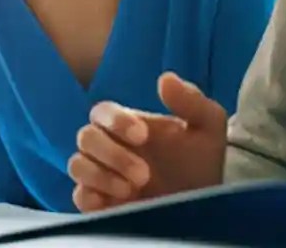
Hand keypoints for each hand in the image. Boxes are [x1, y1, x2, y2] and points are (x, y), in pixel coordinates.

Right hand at [69, 72, 226, 211]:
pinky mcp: (98, 204)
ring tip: (131, 190)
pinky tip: (116, 204)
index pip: (103, 112)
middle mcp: (108, 147)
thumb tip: (165, 78)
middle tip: (144, 174)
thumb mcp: (207, 128)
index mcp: (127, 125)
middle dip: (112, 154)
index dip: (116, 121)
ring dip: (101, 176)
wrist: (205, 207)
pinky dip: (91, 198)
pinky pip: (79, 197)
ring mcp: (100, 176)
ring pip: (77, 165)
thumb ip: (190, 101)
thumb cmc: (201, 163)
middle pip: (86, 137)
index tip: (143, 135)